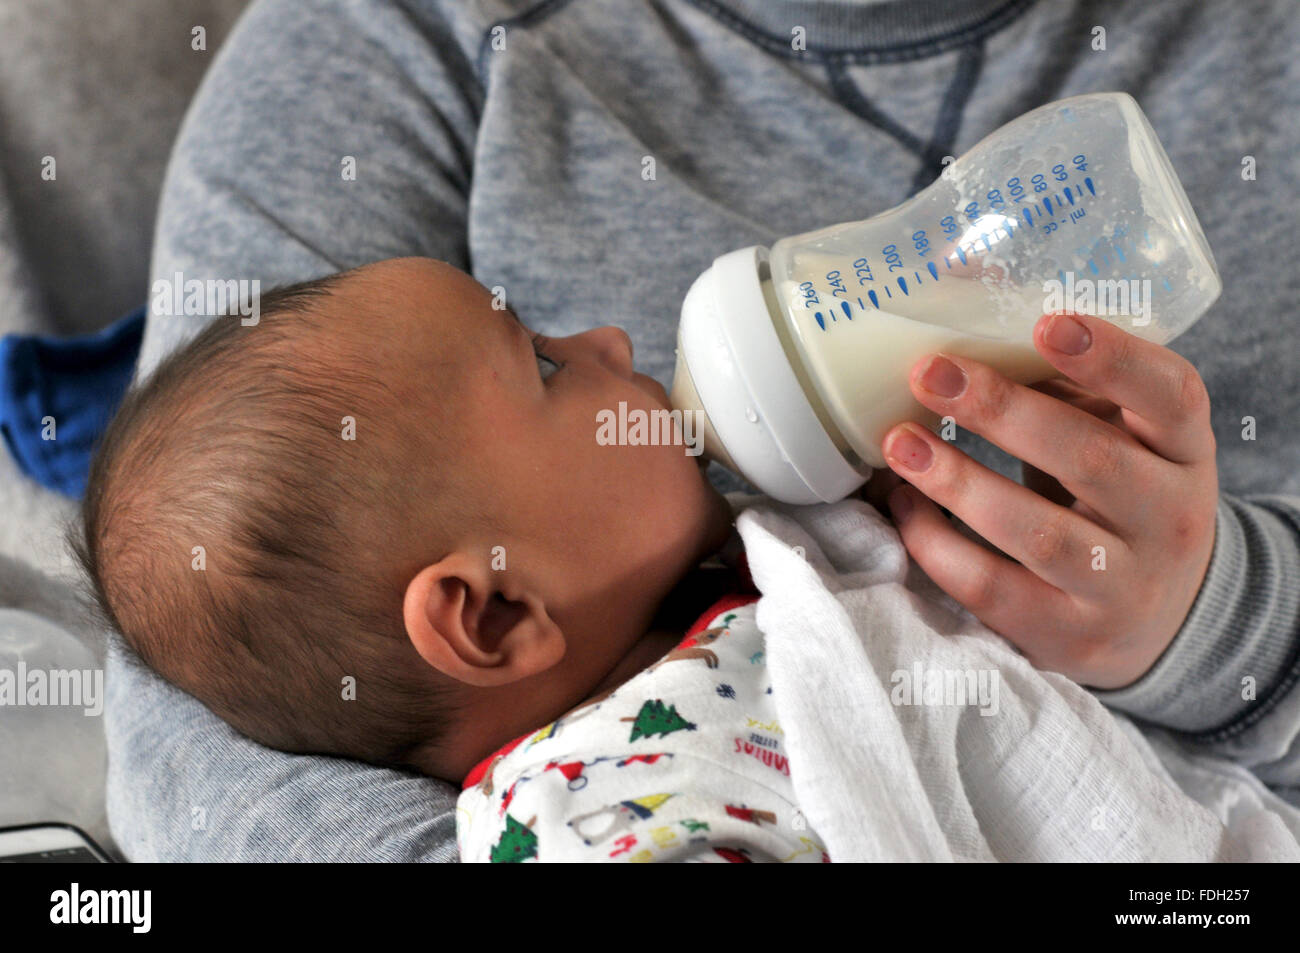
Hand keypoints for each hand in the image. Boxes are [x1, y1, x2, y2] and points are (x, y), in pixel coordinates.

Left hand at [879, 312, 1218, 688]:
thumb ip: (1057, 373)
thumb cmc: (1116, 495)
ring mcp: (1122, 586)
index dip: (1112, 357)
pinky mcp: (1068, 637)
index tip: (1045, 323)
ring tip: (900, 442)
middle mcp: (1168, 518)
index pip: (1171, 395)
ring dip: (960, 482)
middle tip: (931, 372)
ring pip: (1040, 533)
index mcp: (1185, 449)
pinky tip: (905, 504)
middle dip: (1003, 412)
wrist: (1157, 617)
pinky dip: (938, 545)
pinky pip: (993, 590)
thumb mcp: (1116, 432)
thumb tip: (952, 281)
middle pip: (1093, 460)